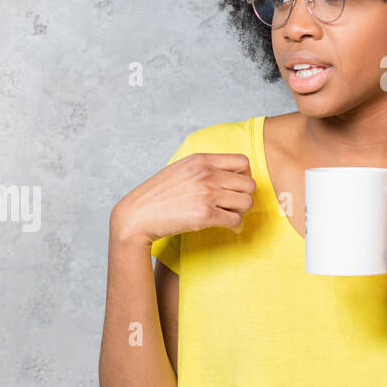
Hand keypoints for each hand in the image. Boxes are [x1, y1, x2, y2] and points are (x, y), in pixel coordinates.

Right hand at [112, 152, 255, 246]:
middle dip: (244, 195)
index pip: (242, 161)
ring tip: (230, 214)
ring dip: (241, 211)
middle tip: (234, 204)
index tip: (236, 186)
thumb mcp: (179, 169)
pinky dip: (235, 225)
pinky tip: (228, 226)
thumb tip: (227, 175)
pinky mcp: (204, 216)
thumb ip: (203, 168)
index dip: (244, 175)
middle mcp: (206, 174)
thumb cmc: (156, 195)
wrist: (137, 216)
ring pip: (246, 202)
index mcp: (200, 160)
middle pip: (248, 183)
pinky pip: (236, 220)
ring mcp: (206, 194)